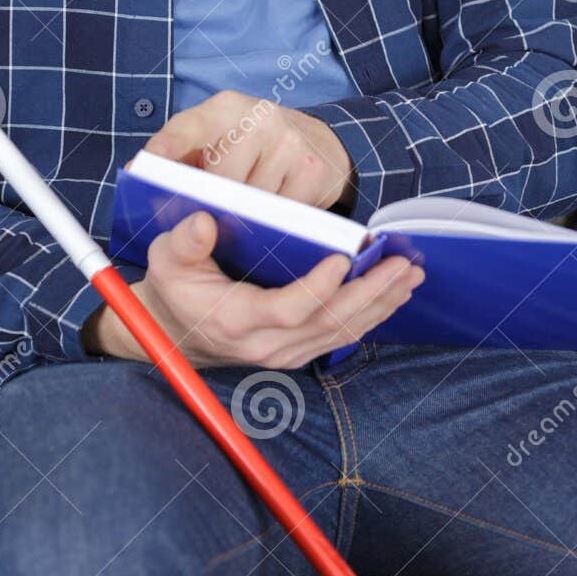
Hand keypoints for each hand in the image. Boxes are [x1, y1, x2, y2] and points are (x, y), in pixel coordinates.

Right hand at [81, 210, 423, 366]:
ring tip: (410, 274)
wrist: (178, 331)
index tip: (343, 258)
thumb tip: (203, 223)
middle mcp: (267, 344)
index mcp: (236, 320)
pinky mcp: (299, 350)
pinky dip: (372, 311)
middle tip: (402, 265)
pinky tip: (394, 290)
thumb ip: (184, 243)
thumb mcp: (166, 260)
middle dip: (370, 292)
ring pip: (342, 331)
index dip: (317, 288)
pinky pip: (342, 334)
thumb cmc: (175, 288)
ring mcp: (286, 352)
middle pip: (328, 323)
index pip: (286, 310)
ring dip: (381, 302)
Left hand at [142, 90, 355, 212]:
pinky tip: (277, 207)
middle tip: (209, 216)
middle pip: (219, 179)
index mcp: (222, 109)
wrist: (318, 140)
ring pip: (250, 201)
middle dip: (211, 203)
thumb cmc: (251, 145)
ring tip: (249, 207)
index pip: (185, 130)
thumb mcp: (216, 138)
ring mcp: (287, 141)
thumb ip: (182, 156)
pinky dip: (275, 220)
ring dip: (246, 215)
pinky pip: (281, 213)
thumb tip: (138, 175)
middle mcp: (256, 117)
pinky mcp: (311, 169)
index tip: (141, 173)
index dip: (163, 153)